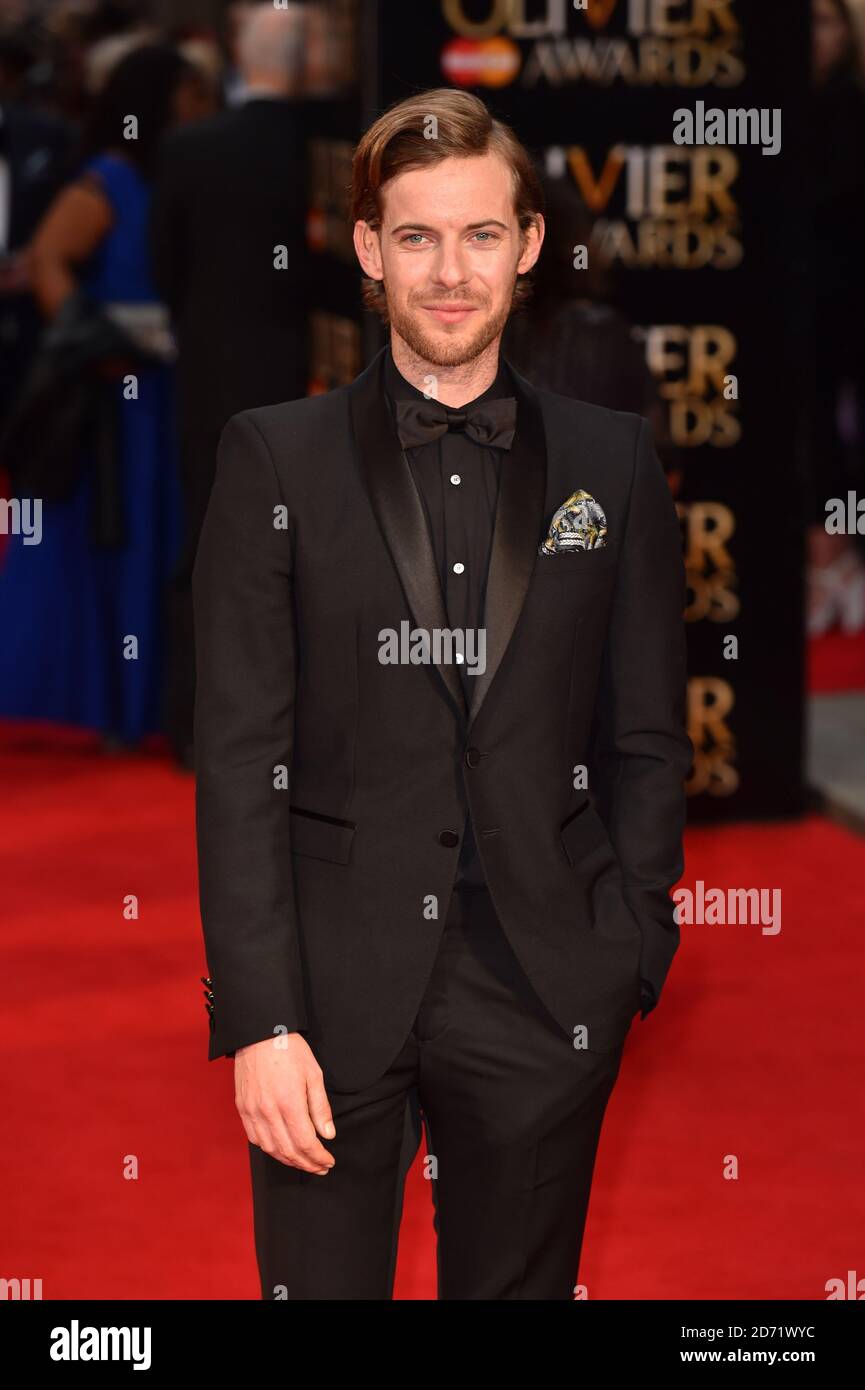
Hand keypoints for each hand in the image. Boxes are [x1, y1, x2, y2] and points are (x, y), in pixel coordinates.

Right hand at [234, 1033, 335, 1173]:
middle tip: (320, 1168)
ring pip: (270, 1149)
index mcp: (289, 1104)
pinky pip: (255, 1138)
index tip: (329, 1161)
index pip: (306, 1143)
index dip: (319, 1157)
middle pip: (288, 1151)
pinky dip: (269, 1149)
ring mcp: (252, 1112)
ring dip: (288, 1160)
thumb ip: (320, 1108)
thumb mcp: (314, 1075)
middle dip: (307, 1164)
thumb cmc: (289, 1050)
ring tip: (303, 1162)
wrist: (259, 1033)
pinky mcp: (243, 1108)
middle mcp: (268, 1112)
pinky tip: (281, 1149)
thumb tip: (327, 1135)